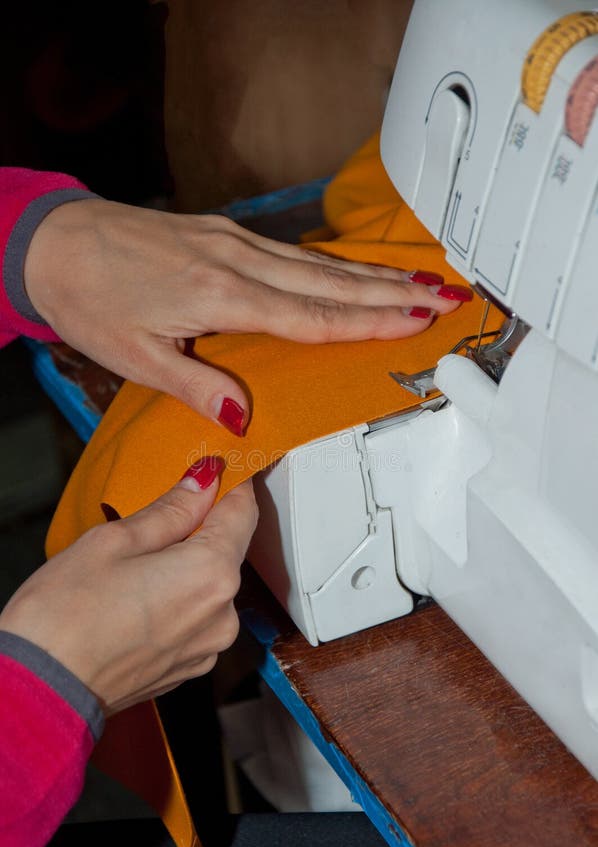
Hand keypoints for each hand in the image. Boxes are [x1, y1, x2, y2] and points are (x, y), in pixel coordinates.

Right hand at [0, 460, 257, 714]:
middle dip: (202, 528)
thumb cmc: (65, 616)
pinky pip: (196, 618)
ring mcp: (208, 646)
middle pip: (227, 551)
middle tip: (163, 512)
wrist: (40, 690)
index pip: (243, 512)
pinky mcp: (189, 668)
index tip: (219, 469)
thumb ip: (170, 510)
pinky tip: (140, 597)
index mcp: (212, 573)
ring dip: (188, 567)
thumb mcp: (114, 541)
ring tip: (138, 564)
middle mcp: (223, 614)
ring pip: (211, 586)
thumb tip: (202, 483)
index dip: (232, 484)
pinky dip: (179, 600)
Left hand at [24, 199, 470, 433]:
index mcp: (221, 295)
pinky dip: (332, 262)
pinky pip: (292, 251)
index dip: (370, 321)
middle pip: (331, 282)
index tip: (415, 322)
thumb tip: (245, 416)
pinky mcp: (222, 233)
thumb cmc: (90, 296)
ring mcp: (232, 241)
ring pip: (317, 262)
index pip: (313, 316)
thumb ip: (198, 387)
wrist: (55, 241)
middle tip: (444, 296)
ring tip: (417, 281)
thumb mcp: (136, 357)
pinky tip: (351, 269)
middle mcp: (236, 261)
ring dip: (372, 274)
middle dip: (393, 292)